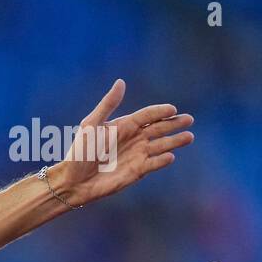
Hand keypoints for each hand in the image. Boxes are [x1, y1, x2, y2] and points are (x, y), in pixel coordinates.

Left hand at [48, 79, 193, 206]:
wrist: (73, 180)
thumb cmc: (80, 151)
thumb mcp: (91, 124)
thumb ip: (108, 104)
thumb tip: (121, 81)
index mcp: (124, 125)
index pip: (147, 115)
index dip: (160, 111)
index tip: (172, 109)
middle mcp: (134, 138)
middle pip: (159, 129)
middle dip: (174, 124)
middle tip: (189, 120)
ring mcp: (137, 155)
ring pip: (162, 145)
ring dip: (175, 141)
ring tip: (189, 137)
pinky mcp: (138, 171)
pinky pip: (154, 164)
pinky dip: (163, 160)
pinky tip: (170, 156)